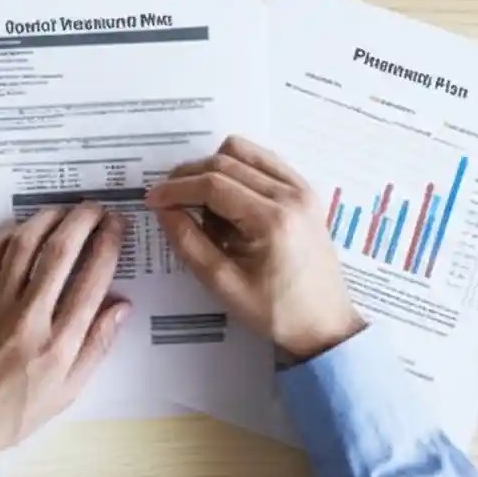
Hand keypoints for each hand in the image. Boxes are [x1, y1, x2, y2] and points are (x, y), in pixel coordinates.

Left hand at [0, 202, 129, 461]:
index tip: (118, 226)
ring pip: (23, 245)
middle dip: (83, 221)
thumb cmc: (16, 413)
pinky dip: (7, 235)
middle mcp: (29, 317)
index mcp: (59, 344)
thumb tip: (122, 306)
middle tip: (97, 207)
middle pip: (60, 253)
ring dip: (48, 219)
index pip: (92, 281)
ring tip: (65, 210)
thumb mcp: (68, 392)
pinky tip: (23, 230)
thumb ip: (96, 346)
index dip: (108, 246)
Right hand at [146, 136, 363, 359]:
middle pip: (226, 161)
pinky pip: (265, 162)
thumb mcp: (224, 285)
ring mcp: (301, 190)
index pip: (213, 184)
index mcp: (272, 220)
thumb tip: (164, 210)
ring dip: (214, 169)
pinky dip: (240, 169)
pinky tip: (229, 199)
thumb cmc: (276, 313)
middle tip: (168, 200)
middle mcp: (290, 195)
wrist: (325, 324)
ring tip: (204, 206)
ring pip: (245, 153)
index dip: (176, 188)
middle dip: (189, 176)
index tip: (153, 200)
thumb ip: (189, 243)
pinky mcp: (305, 192)